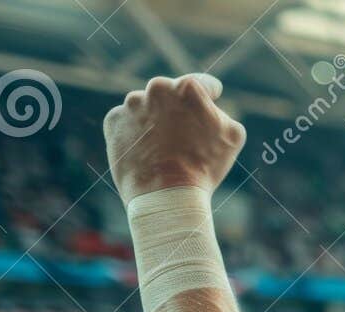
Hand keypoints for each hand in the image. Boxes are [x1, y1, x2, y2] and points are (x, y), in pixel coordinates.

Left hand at [104, 74, 244, 202]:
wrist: (164, 195)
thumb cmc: (203, 167)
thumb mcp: (232, 136)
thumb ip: (221, 112)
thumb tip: (210, 105)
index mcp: (187, 87)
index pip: (204, 84)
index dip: (211, 95)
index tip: (212, 99)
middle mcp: (156, 88)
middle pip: (171, 94)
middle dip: (179, 110)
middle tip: (187, 136)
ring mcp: (131, 104)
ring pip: (148, 108)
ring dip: (156, 121)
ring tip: (165, 150)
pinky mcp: (113, 120)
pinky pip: (128, 122)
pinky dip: (137, 134)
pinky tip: (147, 153)